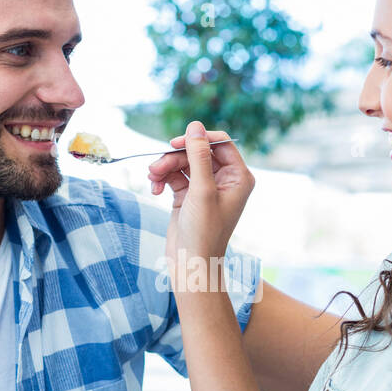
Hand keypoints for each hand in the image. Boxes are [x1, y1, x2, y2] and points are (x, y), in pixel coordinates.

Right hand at [149, 121, 253, 279]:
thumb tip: (195, 125)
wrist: (191, 265)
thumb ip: (198, 156)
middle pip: (197, 151)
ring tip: (152, 178)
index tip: (176, 144)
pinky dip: (163, 178)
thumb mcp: (202, 190)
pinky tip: (154, 189)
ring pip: (183, 163)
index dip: (198, 139)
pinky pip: (174, 176)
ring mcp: (206, 188)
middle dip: (175, 157)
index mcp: (239, 177)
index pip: (221, 143)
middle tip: (156, 167)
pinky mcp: (188, 196)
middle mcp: (225, 180)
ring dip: (165, 167)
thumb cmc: (204, 232)